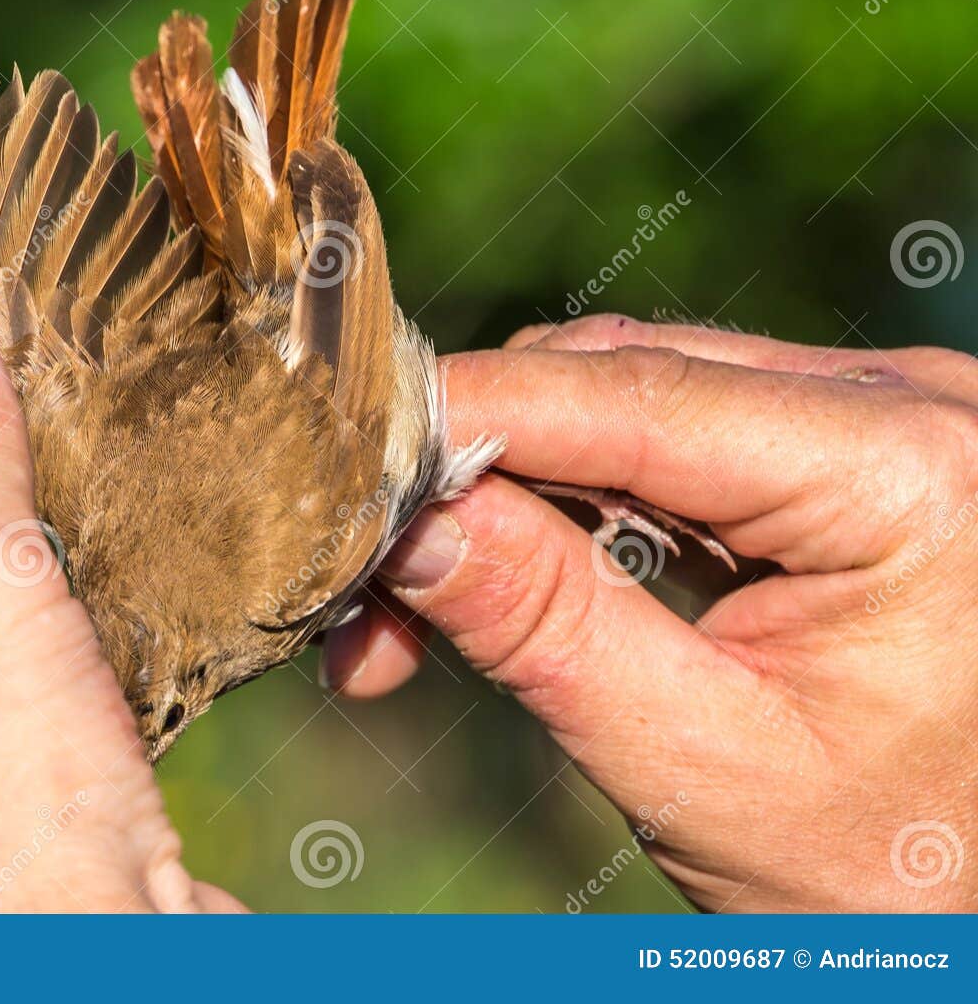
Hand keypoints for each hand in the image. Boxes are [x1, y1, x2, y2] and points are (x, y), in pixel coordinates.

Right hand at [323, 314, 977, 911]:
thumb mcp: (707, 765)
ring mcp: (880, 415)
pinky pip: (673, 437)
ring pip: (630, 401)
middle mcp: (908, 404)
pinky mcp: (843, 446)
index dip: (469, 414)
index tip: (340, 452)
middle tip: (364, 589)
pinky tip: (507, 572)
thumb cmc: (887, 869)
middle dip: (472, 477)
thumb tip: (403, 522)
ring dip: (507, 494)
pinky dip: (573, 502)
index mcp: (911, 473)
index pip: (636, 394)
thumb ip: (551, 629)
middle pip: (622, 382)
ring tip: (412, 611)